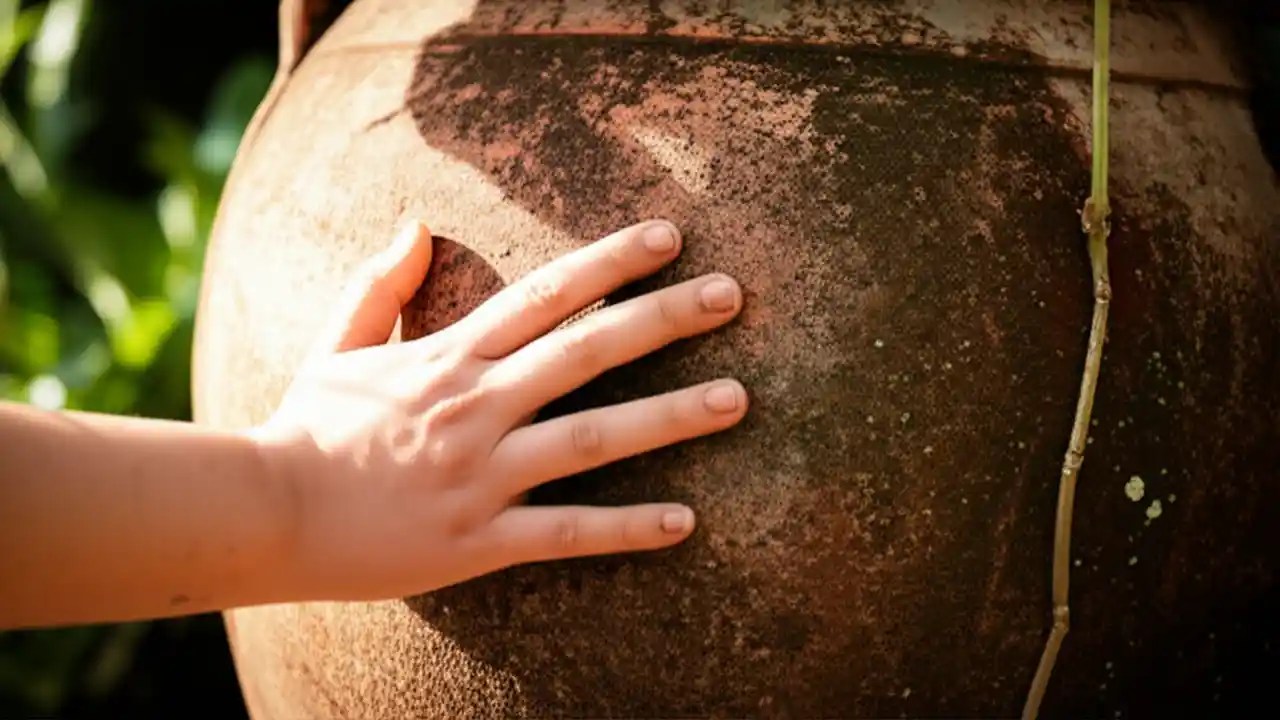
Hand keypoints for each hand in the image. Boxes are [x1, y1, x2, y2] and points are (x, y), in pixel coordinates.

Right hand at [255, 219, 746, 600]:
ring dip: (668, 417)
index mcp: (448, 357)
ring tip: (736, 398)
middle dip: (663, 318)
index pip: (544, 295)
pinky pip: (565, 532)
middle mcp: (475, 407)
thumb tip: (418, 223)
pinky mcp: (478, 540)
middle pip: (585, 351)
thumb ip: (380, 284)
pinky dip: (626, 527)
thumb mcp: (337, 344)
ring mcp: (481, 474)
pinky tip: (686, 522)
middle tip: (733, 295)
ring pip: (591, 437)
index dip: (610, 262)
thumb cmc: (305, 429)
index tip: (668, 237)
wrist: (263, 514)